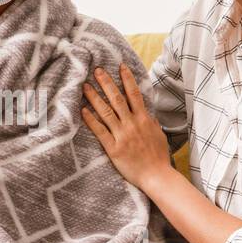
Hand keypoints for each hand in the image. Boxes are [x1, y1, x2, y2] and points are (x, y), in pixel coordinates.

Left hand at [81, 64, 172, 191]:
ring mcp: (122, 135)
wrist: (157, 176)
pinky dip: (91, 120)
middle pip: (117, 98)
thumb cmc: (158, 157)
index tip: (120, 66)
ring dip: (94, 97)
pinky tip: (82, 110)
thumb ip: (151, 122)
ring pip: (106, 112)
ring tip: (85, 86)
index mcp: (144, 119)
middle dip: (106, 82)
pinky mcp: (114, 148)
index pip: (134, 94)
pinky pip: (100, 131)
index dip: (127, 79)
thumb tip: (148, 114)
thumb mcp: (159, 135)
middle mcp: (132, 124)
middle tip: (97, 70)